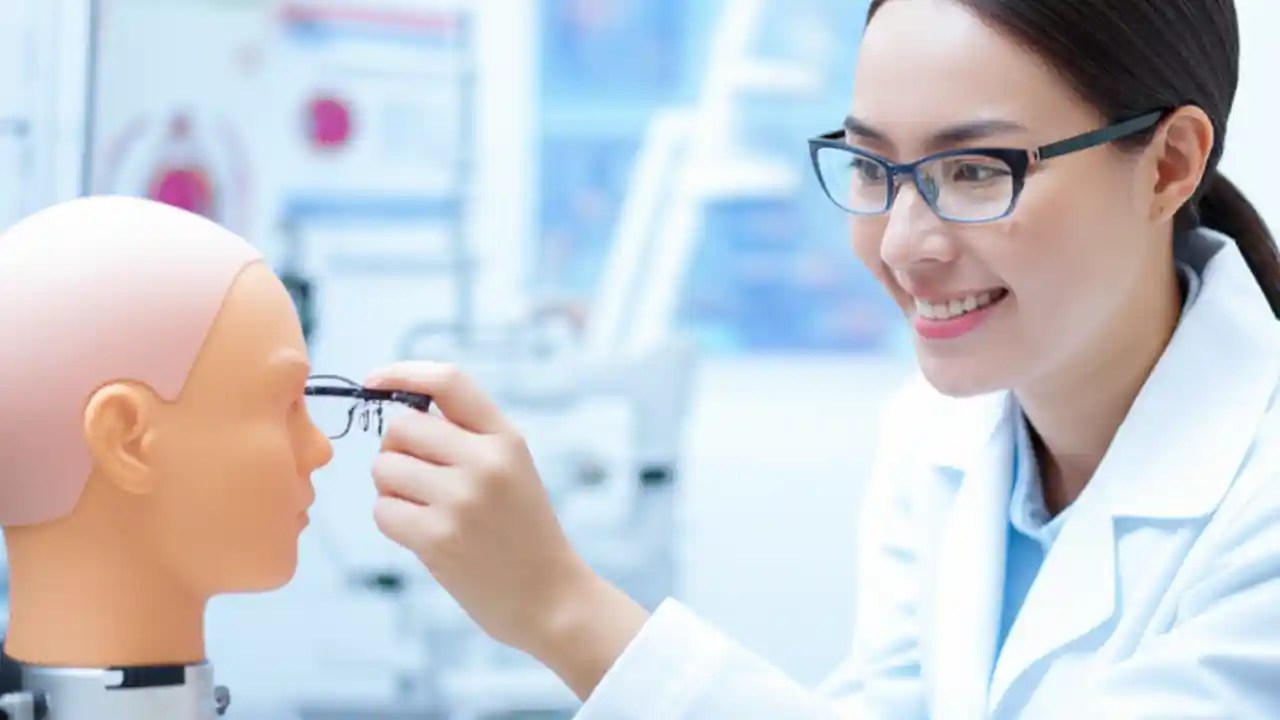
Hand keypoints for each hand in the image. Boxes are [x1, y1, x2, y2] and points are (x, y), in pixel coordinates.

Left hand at [364, 362, 647, 698]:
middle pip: (401, 427)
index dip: (402, 372)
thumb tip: (399, 412)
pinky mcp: (438, 539)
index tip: (373, 380)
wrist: (551, 597)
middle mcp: (486, 461)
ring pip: (384, 468)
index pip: (448, 381)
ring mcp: (461, 500)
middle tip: (416, 477)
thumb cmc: (522, 531)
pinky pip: (383, 511)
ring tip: (425, 509)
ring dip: (391, 489)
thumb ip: (467, 436)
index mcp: (506, 437)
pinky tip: (423, 535)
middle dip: (395, 450)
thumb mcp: (513, 468)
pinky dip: (393, 521)